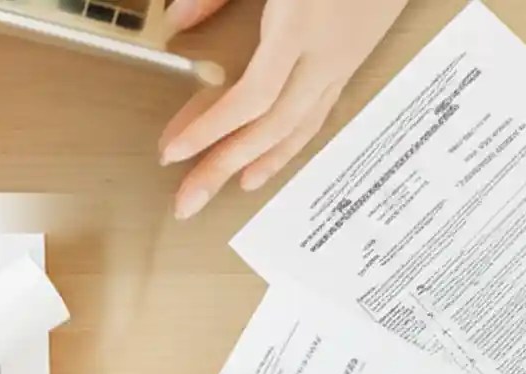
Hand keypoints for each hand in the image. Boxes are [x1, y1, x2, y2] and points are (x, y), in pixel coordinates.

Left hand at [160, 0, 410, 218]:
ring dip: (258, 163)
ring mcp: (344, 60)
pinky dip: (289, 142)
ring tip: (221, 189)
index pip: (252, 97)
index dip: (210, 129)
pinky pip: (318, 112)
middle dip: (224, 166)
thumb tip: (176, 21)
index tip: (172, 152)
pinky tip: (265, 159)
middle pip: (272, 126)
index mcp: (301, 26)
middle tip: (187, 201)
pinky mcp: (353, 58)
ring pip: (300, 126)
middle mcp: (326, 54)